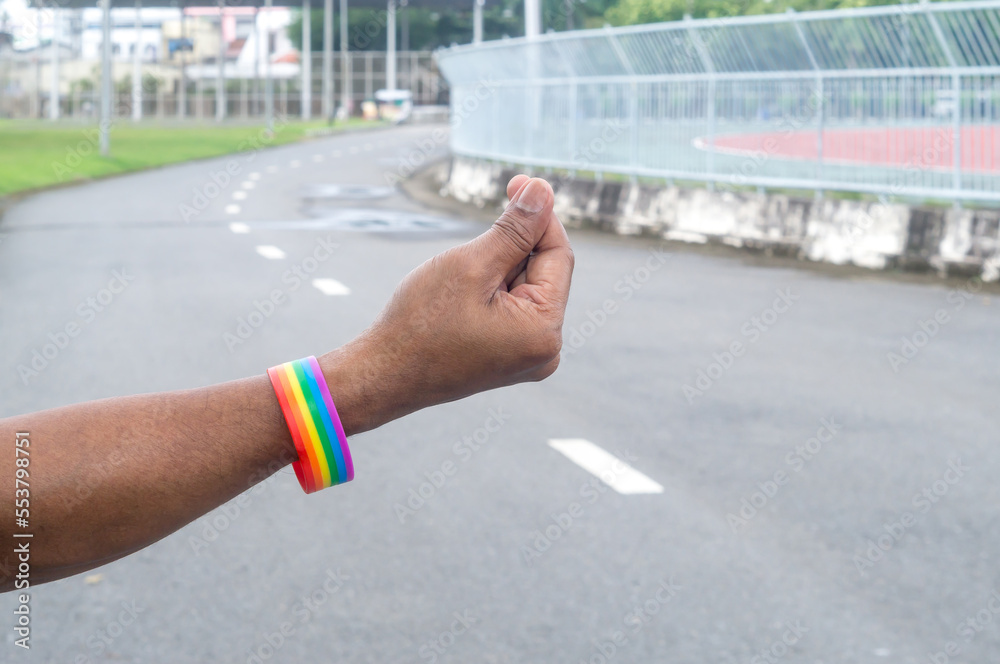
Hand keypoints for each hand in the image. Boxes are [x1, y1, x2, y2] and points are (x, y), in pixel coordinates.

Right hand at [321, 175, 574, 432]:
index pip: (558, 256)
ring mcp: (528, 357)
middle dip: (512, 246)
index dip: (540, 216)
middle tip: (472, 238)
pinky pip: (512, 308)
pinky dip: (492, 288)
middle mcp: (545, 350)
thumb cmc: (420, 323)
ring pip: (525, 288)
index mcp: (544, 331)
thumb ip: (515, 227)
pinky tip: (459, 295)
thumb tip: (543, 189)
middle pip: (543, 273)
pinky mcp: (509, 356)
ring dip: (498, 268)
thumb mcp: (471, 265)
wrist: (383, 375)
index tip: (518, 184)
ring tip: (455, 283)